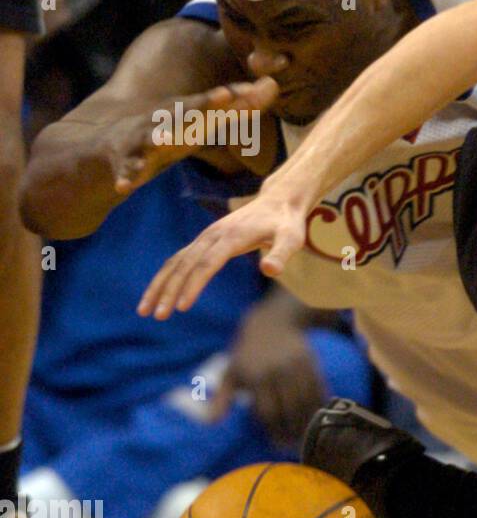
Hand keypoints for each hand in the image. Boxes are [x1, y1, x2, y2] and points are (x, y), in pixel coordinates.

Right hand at [108, 77, 278, 196]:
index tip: (255, 86)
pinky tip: (124, 187)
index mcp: (187, 111)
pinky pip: (125, 170)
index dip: (234, 94)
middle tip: (224, 96)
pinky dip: (126, 175)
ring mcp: (142, 139)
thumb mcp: (205, 119)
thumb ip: (239, 105)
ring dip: (158, 138)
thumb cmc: (171, 130)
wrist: (109, 142)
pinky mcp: (123, 160)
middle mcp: (166, 119)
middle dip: (204, 104)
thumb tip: (274, 84)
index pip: (216, 101)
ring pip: (151, 137)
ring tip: (163, 140)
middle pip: (186, 111)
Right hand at [137, 188, 306, 319]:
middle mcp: (212, 236)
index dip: (193, 285)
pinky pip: (179, 259)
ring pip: (175, 262)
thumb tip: (269, 270)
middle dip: (167, 291)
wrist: (277, 201)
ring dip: (158, 285)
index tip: (181, 307)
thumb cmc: (286, 223)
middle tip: (156, 316)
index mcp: (231, 237)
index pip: (207, 265)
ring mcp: (205, 237)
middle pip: (184, 265)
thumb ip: (281, 254)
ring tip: (144, 310)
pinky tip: (158, 294)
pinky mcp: (204, 241)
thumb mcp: (291, 238)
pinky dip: (165, 277)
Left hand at [215, 301, 326, 448]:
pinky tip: (316, 416)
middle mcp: (277, 371)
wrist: (272, 322)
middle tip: (293, 446)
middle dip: (292, 430)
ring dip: (307, 421)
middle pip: (289, 409)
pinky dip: (319, 404)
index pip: (268, 411)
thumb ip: (220, 399)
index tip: (277, 445)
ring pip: (306, 400)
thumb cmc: (246, 353)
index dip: (274, 431)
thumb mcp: (230, 373)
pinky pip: (318, 388)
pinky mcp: (311, 361)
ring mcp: (296, 365)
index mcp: (255, 376)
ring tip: (305, 435)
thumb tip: (209, 424)